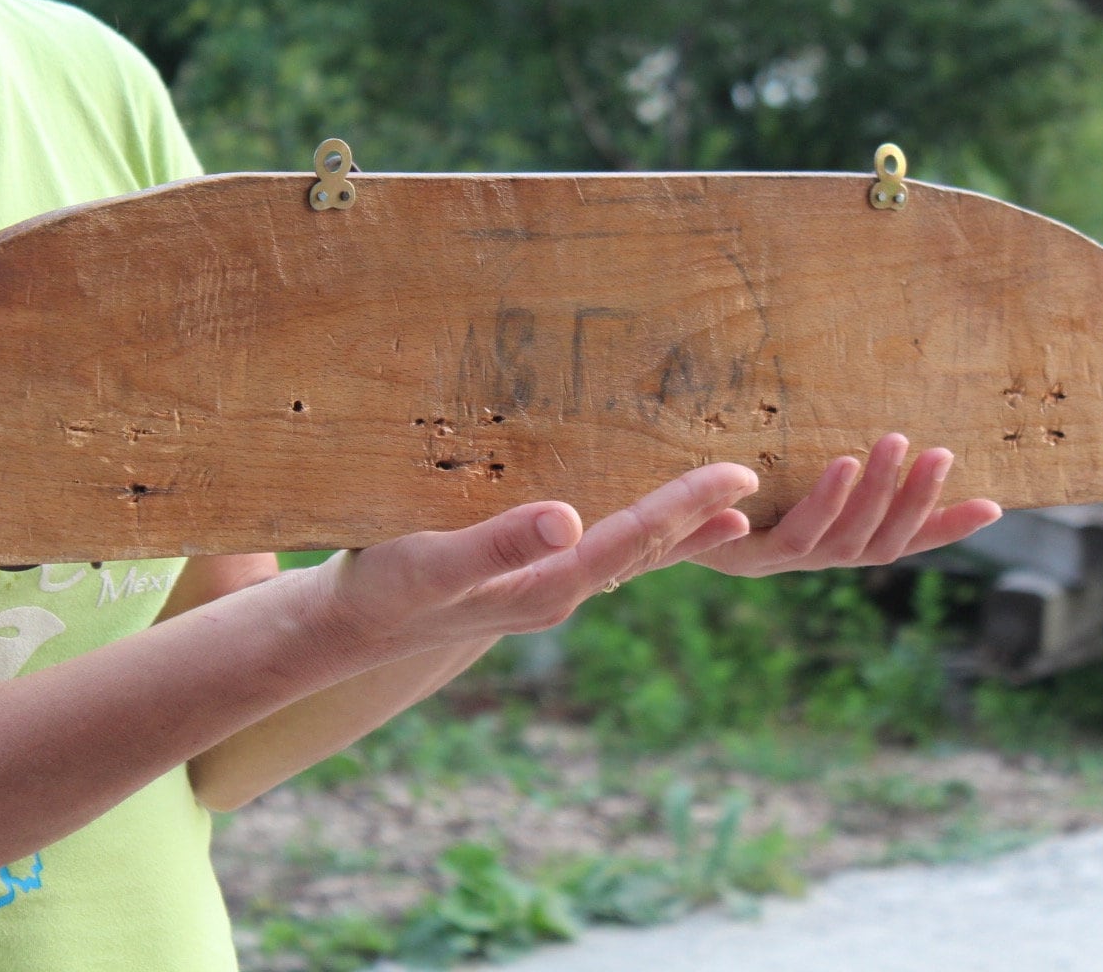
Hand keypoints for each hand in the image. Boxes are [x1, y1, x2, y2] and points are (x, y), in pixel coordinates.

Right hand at [305, 463, 759, 656]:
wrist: (345, 629)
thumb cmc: (381, 588)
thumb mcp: (431, 562)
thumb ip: (498, 542)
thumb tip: (569, 518)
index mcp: (547, 587)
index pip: (633, 539)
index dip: (687, 506)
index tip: (738, 474)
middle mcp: (559, 593)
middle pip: (645, 549)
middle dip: (700, 515)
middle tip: (756, 476)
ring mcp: (546, 591)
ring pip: (629, 556)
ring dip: (680, 531)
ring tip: (733, 508)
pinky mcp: (527, 581)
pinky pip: (599, 555)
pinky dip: (637, 533)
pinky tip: (642, 518)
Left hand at [688, 433, 1000, 576]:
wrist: (640, 523)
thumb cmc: (710, 480)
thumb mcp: (773, 459)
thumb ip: (819, 453)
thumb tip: (868, 406)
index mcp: (827, 540)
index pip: (900, 540)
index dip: (945, 527)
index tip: (994, 506)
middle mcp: (811, 558)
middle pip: (879, 544)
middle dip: (915, 500)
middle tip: (941, 453)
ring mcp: (778, 563)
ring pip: (844, 540)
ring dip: (874, 494)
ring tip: (891, 445)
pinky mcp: (744, 559)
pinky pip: (794, 536)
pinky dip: (823, 502)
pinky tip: (839, 466)